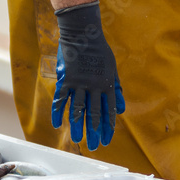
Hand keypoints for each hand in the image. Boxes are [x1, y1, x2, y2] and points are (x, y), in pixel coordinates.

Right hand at [51, 2, 125, 149]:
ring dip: (77, 126)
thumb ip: (116, 89)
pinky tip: (58, 125)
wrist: (83, 33)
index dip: (108, 127)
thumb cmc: (100, 51)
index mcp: (107, 85)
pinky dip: (58, 112)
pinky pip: (61, 99)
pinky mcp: (66, 79)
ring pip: (78, 109)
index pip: (109, 111)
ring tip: (77, 140)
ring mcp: (79, 83)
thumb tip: (122, 109)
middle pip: (94, 113)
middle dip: (95, 131)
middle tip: (94, 146)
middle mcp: (94, 87)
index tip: (107, 139)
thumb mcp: (112, 69)